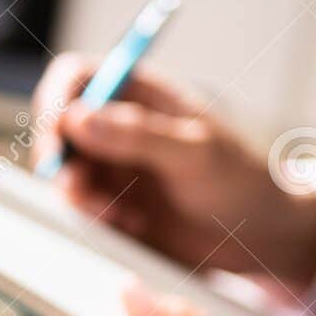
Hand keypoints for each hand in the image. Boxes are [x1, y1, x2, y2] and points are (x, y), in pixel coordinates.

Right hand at [30, 53, 315, 287]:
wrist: (259, 238)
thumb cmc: (241, 182)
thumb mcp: (196, 152)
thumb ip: (137, 134)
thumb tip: (76, 117)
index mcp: (141, 94)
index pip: (77, 77)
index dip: (57, 99)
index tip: (57, 133)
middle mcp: (117, 126)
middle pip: (57, 129)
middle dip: (60, 161)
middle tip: (76, 188)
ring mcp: (111, 166)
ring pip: (62, 173)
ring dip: (81, 198)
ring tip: (122, 216)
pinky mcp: (109, 203)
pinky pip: (77, 208)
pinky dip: (94, 220)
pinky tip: (133, 226)